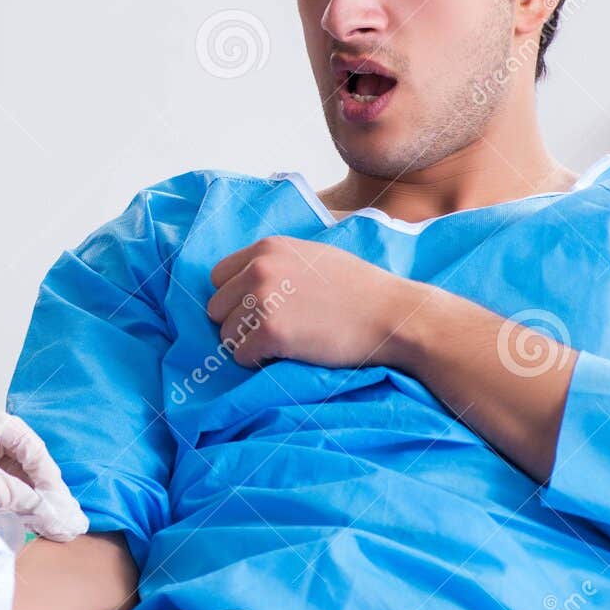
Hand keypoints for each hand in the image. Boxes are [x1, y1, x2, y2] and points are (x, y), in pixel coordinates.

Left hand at [0, 395, 87, 540]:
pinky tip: (22, 514)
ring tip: (43, 516)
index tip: (55, 492)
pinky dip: (9, 498)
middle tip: (56, 508)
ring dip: (26, 493)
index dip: (43, 467)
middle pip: (20, 455)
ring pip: (10, 470)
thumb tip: (40, 507)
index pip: (24, 438)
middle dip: (38, 483)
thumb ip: (5, 490)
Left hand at [206, 236, 415, 368]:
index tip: (259, 311)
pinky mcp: (270, 331)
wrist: (393, 316)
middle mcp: (258, 268)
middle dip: (238, 323)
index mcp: (267, 247)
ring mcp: (262, 299)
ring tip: (284, 343)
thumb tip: (245, 280)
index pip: (218, 277)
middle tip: (273, 332)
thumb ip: (276, 263)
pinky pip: (240, 356)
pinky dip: (259, 362)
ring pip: (225, 334)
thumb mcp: (312, 257)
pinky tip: (288, 354)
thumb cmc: (360, 290)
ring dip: (248, 344)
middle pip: (215, 307)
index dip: (235, 299)